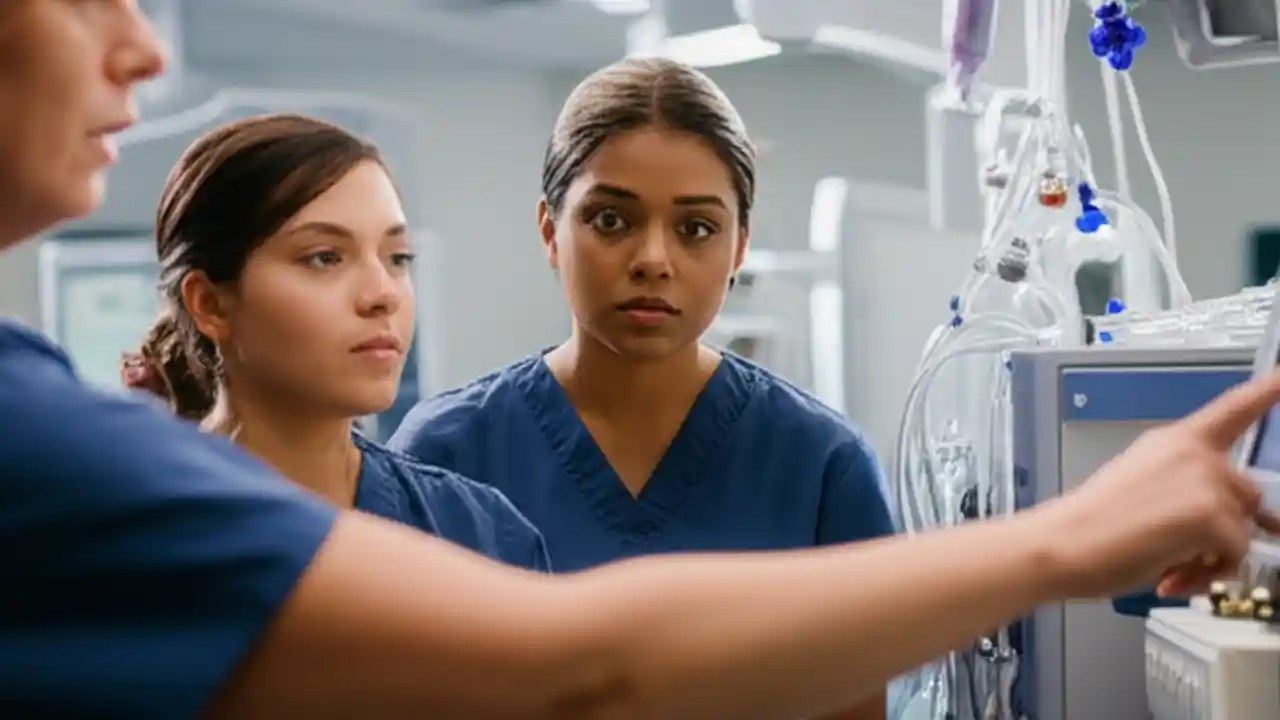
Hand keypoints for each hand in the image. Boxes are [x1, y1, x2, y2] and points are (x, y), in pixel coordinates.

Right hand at [1041, 371, 1279, 598]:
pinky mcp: (1210, 512)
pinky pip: (1235, 554)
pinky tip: (1171, 573)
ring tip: (1172, 566)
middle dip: (1227, 526)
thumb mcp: (1145, 490)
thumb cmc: (1092, 525)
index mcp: (1175, 440)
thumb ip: (1187, 489)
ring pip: (1243, 527)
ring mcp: (1205, 479)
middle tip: (1188, 553)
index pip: (1235, 407)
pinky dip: (1208, 573)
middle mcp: (1195, 453)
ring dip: (1216, 555)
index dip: (1270, 389)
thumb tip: (1228, 521)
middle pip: (1247, 492)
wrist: (1062, 544)